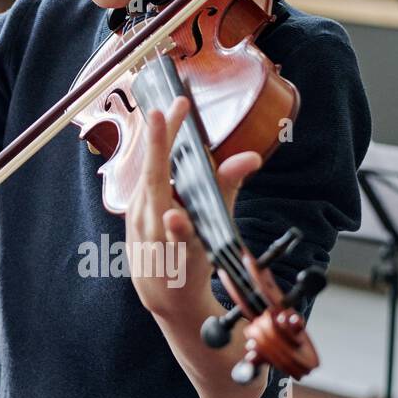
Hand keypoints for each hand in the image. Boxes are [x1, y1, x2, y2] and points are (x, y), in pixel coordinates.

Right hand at [126, 95, 261, 317]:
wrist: (164, 295)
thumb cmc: (176, 245)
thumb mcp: (197, 211)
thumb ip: (223, 182)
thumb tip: (250, 157)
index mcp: (150, 195)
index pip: (156, 157)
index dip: (163, 130)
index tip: (175, 102)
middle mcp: (146, 210)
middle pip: (153, 173)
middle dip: (156, 143)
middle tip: (161, 113)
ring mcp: (154, 234)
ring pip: (156, 204)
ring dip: (158, 183)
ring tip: (163, 150)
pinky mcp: (169, 256)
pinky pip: (172, 240)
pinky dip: (173, 229)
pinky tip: (175, 218)